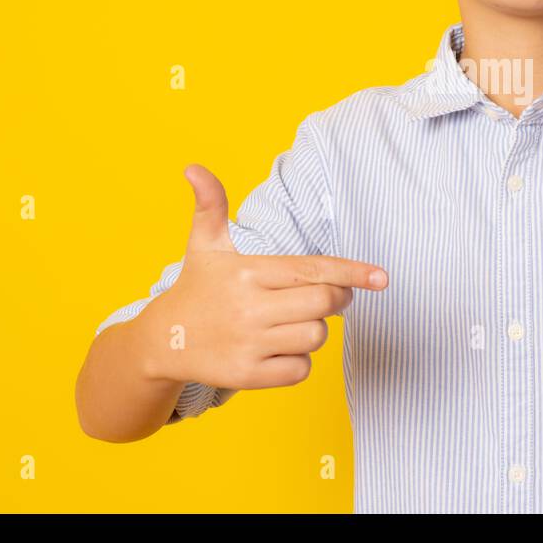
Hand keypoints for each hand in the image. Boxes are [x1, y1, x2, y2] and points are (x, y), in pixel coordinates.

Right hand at [141, 164, 388, 389]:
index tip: (382, 277)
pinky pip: (300, 370)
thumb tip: (193, 167)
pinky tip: (278, 349)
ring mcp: (249, 343)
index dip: (352, 272)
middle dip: (338, 299)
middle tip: (330, 297)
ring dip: (315, 330)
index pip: (314, 270)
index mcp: (248, 272)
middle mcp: (250, 308)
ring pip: (316, 337)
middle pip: (324, 304)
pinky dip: (298, 361)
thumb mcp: (203, 244)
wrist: (161, 341)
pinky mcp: (248, 375)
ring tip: (293, 321)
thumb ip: (210, 204)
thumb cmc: (195, 287)